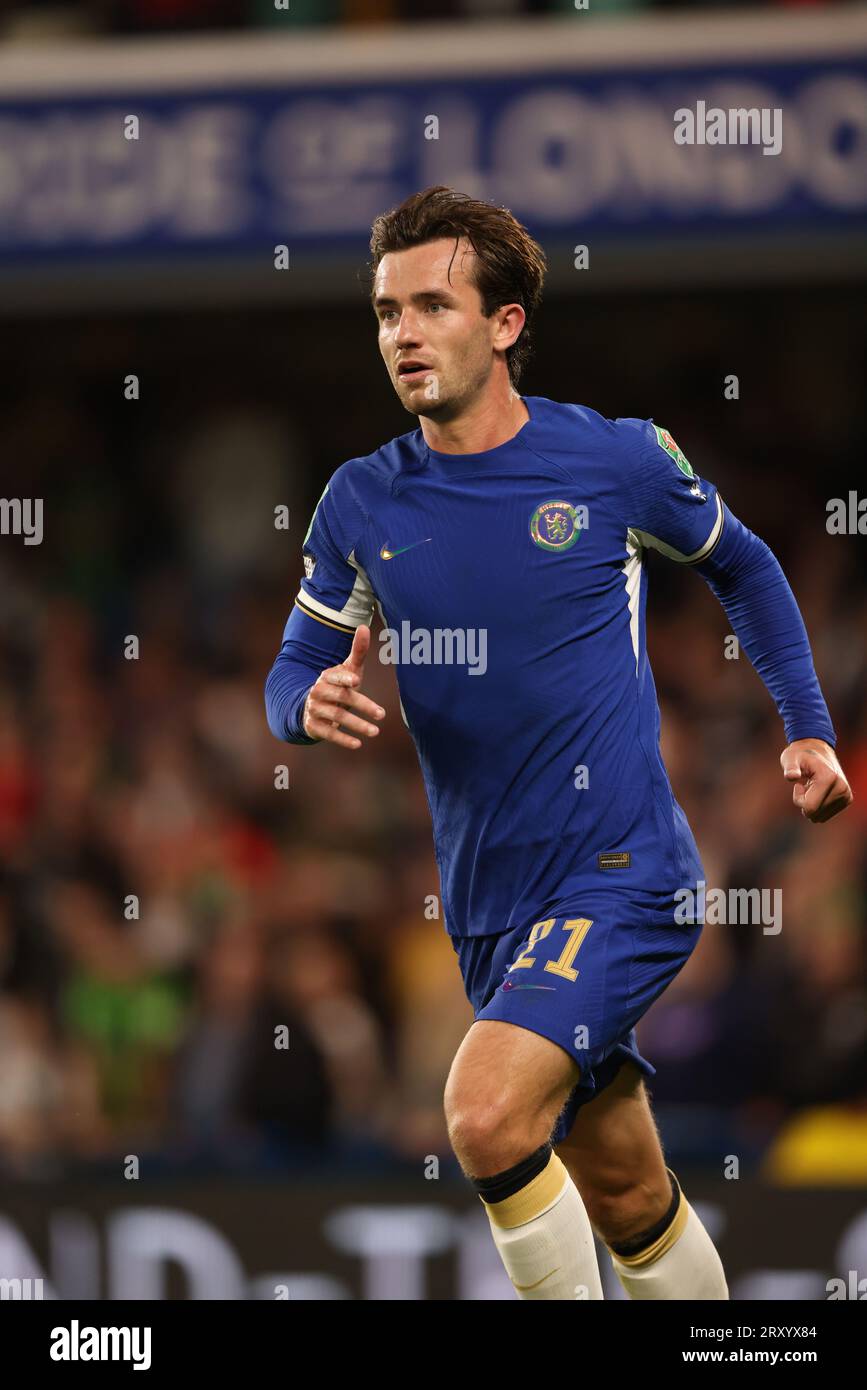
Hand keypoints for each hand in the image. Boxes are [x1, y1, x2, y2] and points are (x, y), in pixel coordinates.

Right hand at [302, 625, 385, 749]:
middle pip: (341, 698)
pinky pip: (327, 733)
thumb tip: (364, 626)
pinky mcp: (313, 726)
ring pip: (335, 716)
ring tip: (375, 731)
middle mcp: (318, 692)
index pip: (336, 676)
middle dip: (362, 706)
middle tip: (382, 715)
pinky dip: (342, 739)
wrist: (309, 706)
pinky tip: (358, 744)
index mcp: (327, 677)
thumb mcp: (347, 669)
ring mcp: (314, 709)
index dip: (344, 678)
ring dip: (356, 725)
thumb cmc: (338, 685)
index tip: (357, 680)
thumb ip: (357, 651)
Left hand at [780, 739, 852, 822]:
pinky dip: (818, 807)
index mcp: (829, 779)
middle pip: (814, 815)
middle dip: (804, 803)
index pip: (809, 808)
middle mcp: (841, 788)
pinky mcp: (847, 800)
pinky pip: (825, 816)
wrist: (817, 750)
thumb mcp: (790, 758)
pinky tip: (818, 792)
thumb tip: (791, 776)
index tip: (799, 785)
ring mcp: (846, 795)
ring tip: (812, 787)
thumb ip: (789, 768)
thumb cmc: (800, 755)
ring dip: (811, 805)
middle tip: (806, 785)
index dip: (798, 799)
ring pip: (819, 818)